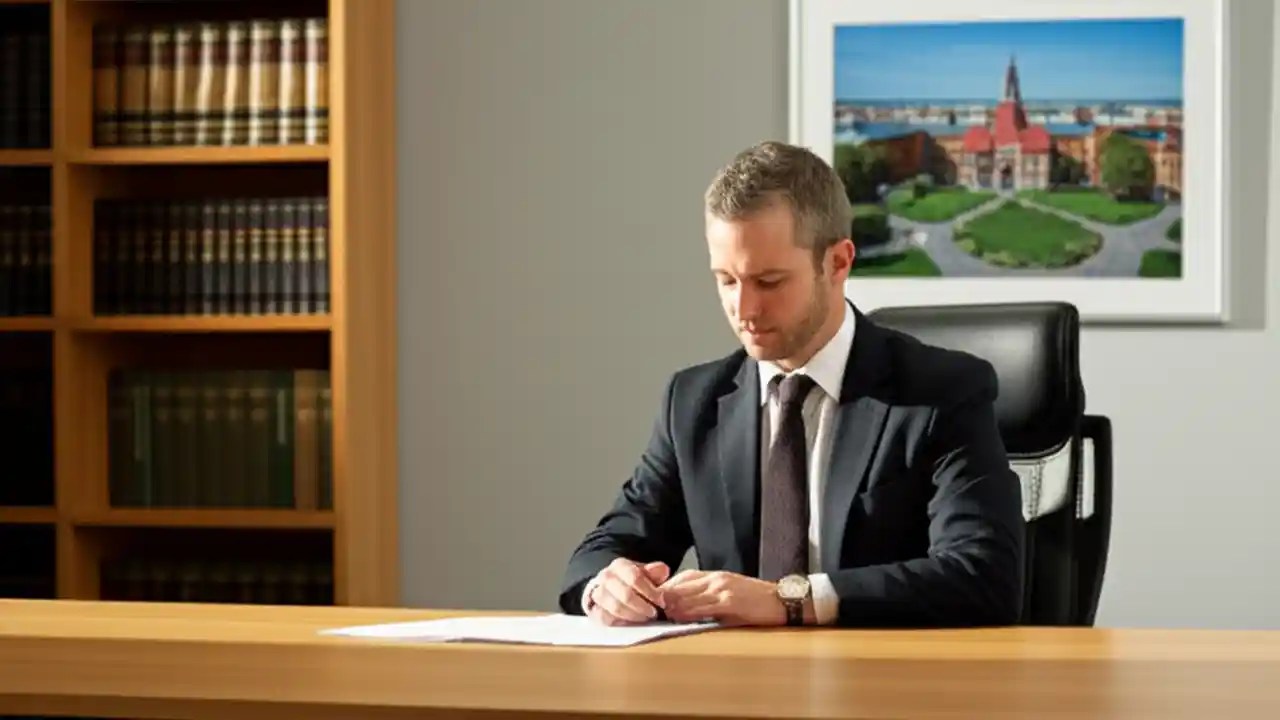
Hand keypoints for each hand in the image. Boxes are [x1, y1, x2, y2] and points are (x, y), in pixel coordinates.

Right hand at [586, 558, 669, 626]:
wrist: (610, 588)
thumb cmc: (632, 582)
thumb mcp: (645, 573)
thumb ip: (655, 572)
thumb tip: (663, 570)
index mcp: (620, 565)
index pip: (635, 577)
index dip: (650, 591)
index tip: (661, 601)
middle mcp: (606, 577)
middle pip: (626, 594)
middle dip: (643, 606)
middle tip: (654, 613)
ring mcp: (597, 593)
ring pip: (615, 607)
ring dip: (633, 615)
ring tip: (644, 618)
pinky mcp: (593, 609)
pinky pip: (605, 618)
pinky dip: (619, 622)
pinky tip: (631, 623)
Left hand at [659, 570, 784, 626]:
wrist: (781, 601)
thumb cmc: (756, 600)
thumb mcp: (729, 592)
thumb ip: (708, 596)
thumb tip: (683, 609)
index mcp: (714, 576)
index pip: (681, 578)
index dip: (665, 590)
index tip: (655, 603)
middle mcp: (715, 579)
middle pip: (679, 587)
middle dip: (664, 601)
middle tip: (652, 613)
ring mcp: (722, 590)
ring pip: (687, 597)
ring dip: (672, 609)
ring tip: (662, 619)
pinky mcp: (729, 603)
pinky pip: (702, 608)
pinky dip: (688, 614)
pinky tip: (680, 620)